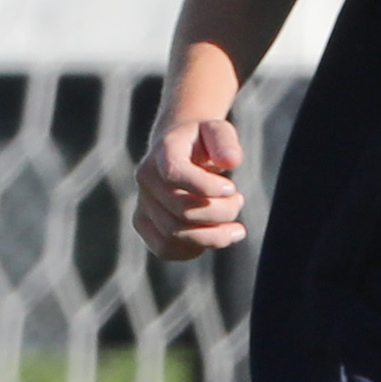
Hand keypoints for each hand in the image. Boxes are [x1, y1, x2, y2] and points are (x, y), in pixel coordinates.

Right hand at [134, 111, 246, 260]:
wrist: (179, 150)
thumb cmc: (203, 142)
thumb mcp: (218, 131)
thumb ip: (225, 142)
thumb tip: (231, 161)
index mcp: (162, 151)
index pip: (175, 173)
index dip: (207, 187)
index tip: (232, 187)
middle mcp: (146, 177)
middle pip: (182, 210)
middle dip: (221, 213)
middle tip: (239, 201)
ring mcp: (142, 202)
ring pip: (174, 234)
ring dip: (213, 236)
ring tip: (235, 226)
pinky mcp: (143, 224)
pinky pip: (165, 249)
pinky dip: (194, 250)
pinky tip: (215, 236)